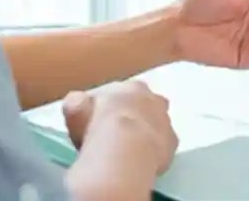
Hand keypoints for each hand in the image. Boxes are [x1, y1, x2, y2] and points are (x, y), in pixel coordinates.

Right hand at [63, 80, 178, 173]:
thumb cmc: (96, 126)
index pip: (124, 93)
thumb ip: (77, 102)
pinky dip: (154, 151)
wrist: (123, 149)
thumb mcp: (75, 109)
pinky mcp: (173, 143)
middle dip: (135, 115)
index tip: (102, 120)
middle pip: (146, 105)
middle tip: (118, 134)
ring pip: (158, 124)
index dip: (113, 107)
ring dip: (146, 133)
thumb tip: (76, 100)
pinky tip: (140, 161)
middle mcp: (155, 99)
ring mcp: (167, 121)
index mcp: (133, 87)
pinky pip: (163, 146)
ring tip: (129, 149)